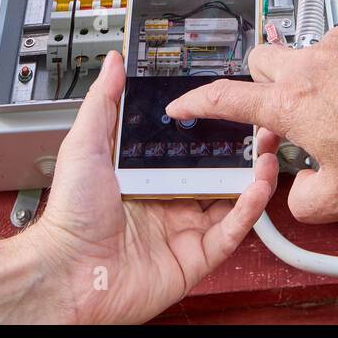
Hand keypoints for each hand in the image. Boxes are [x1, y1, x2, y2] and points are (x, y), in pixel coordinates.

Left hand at [27, 50, 278, 324]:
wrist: (69, 274)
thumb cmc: (69, 217)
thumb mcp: (84, 145)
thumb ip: (104, 102)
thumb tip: (113, 64)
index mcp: (146, 177)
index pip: (189, 147)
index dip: (212, 128)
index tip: (229, 105)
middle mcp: (169, 202)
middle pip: (218, 171)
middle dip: (242, 148)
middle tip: (260, 124)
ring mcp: (185, 230)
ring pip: (233, 198)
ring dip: (254, 174)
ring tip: (268, 148)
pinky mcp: (197, 256)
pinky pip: (232, 230)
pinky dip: (250, 207)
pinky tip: (259, 182)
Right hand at [166, 20, 337, 222]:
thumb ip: (308, 200)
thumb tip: (300, 193)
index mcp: (290, 105)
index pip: (225, 100)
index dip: (195, 104)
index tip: (181, 105)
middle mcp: (306, 67)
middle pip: (258, 63)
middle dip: (258, 84)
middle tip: (279, 110)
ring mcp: (335, 45)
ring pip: (301, 54)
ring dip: (307, 78)